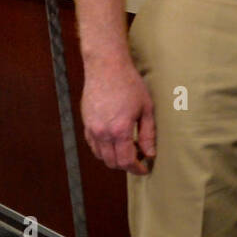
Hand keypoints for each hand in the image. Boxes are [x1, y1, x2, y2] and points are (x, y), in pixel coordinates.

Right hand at [81, 54, 155, 173]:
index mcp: (120, 130)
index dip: (137, 169)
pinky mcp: (85, 123)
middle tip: (139, 156)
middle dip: (127, 165)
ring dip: (115, 158)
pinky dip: (104, 149)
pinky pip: (93, 145)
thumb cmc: (129, 84)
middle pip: (113, 162)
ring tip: (129, 147)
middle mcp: (102, 133)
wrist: (106, 67)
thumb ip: (148, 134)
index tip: (144, 168)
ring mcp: (91, 129)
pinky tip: (115, 141)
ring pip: (101, 156)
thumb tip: (150, 153)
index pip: (126, 161)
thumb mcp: (146, 108)